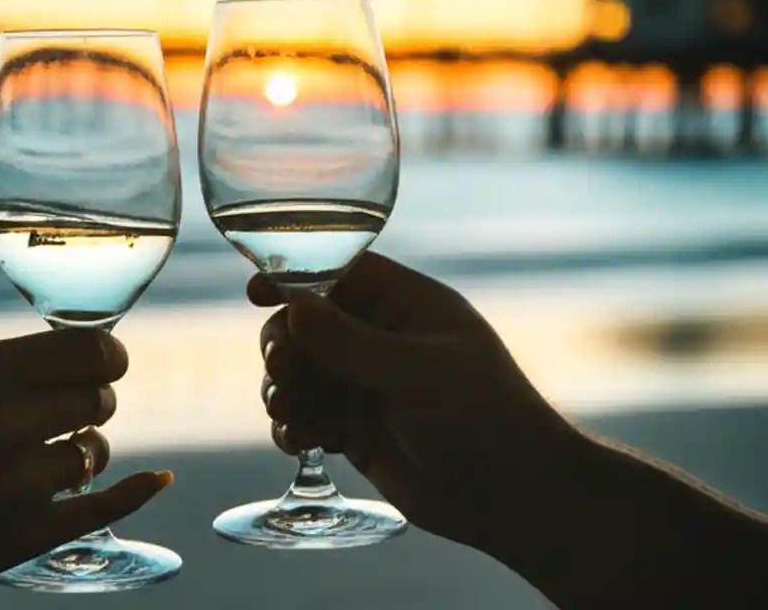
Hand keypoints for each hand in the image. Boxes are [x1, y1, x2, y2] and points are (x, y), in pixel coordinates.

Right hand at [0, 329, 170, 605]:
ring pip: (96, 448)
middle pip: (98, 395)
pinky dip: (137, 490)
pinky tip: (158, 480)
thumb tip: (90, 352)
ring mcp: (18, 482)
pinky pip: (105, 502)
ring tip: (45, 458)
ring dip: (86, 448)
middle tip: (69, 412)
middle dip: (91, 400)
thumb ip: (10, 370)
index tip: (107, 362)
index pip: (88, 348)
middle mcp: (2, 422)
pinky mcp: (29, 533)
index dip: (107, 355)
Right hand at [251, 252, 581, 550]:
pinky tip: (299, 441)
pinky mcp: (356, 431)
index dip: (294, 278)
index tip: (255, 293)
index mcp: (406, 306)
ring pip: (299, 374)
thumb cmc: (480, 416)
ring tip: (290, 413)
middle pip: (305, 325)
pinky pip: (306, 417)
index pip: (339, 272)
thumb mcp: (414, 371)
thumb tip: (292, 307)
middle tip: (283, 370)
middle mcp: (382, 340)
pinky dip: (293, 426)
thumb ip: (349, 341)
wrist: (513, 495)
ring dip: (283, 389)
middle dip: (284, 346)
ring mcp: (366, 386)